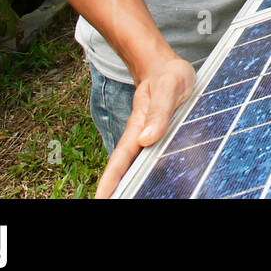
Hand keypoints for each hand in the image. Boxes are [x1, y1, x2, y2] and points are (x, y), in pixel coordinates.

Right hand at [95, 53, 195, 197]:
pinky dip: (154, 172)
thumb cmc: (167, 76)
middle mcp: (141, 136)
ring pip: (140, 164)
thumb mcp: (168, 87)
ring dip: (135, 182)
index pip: (121, 158)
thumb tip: (146, 139)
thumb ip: (159, 112)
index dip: (111, 178)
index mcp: (138, 126)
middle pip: (126, 167)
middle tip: (109, 202)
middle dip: (116, 188)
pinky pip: (155, 158)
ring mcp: (150, 137)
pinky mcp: (162, 137)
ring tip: (131, 197)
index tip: (101, 197)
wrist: (168, 67)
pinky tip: (157, 184)